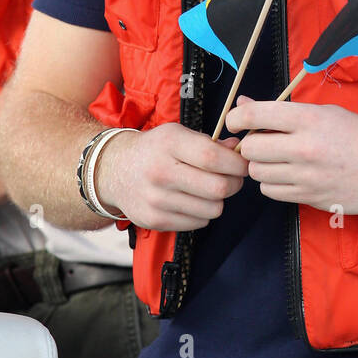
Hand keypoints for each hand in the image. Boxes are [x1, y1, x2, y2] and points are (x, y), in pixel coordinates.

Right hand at [94, 123, 247, 231]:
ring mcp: (156, 199)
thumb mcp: (177, 134)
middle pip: (218, 188)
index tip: (244, 165)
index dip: (237, 164)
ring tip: (208, 190)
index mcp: (169, 143)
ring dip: (218, 201)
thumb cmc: (154, 150)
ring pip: (212, 209)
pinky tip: (192, 201)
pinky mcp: (154, 220)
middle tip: (232, 179)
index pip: (214, 158)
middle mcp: (160, 171)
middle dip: (234, 185)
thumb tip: (239, 149)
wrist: (114, 170)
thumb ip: (211, 142)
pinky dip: (202, 214)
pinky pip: (198, 223)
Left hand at [226, 95, 357, 214]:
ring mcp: (307, 176)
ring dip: (260, 166)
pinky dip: (272, 184)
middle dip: (250, 145)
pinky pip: (272, 192)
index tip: (235, 121)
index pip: (255, 115)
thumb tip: (243, 104)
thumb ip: (281, 111)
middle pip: (250, 149)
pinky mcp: (310, 198)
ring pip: (258, 174)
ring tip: (276, 160)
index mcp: (309, 119)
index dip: (236, 117)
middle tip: (261, 142)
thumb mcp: (325, 112)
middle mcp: (305, 148)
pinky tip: (286, 176)